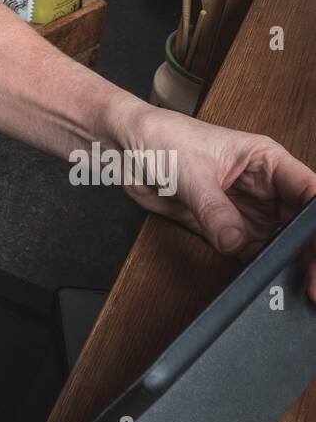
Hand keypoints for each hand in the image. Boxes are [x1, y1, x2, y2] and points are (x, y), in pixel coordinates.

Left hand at [122, 106, 315, 301]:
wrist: (124, 148)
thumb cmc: (160, 137)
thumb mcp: (191, 172)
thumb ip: (215, 210)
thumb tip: (235, 241)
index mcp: (266, 160)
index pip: (310, 192)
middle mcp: (263, 186)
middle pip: (301, 223)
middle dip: (308, 251)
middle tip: (311, 280)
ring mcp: (246, 209)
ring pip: (281, 243)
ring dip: (286, 263)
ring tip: (294, 285)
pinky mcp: (224, 228)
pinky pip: (251, 253)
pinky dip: (258, 268)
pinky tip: (265, 281)